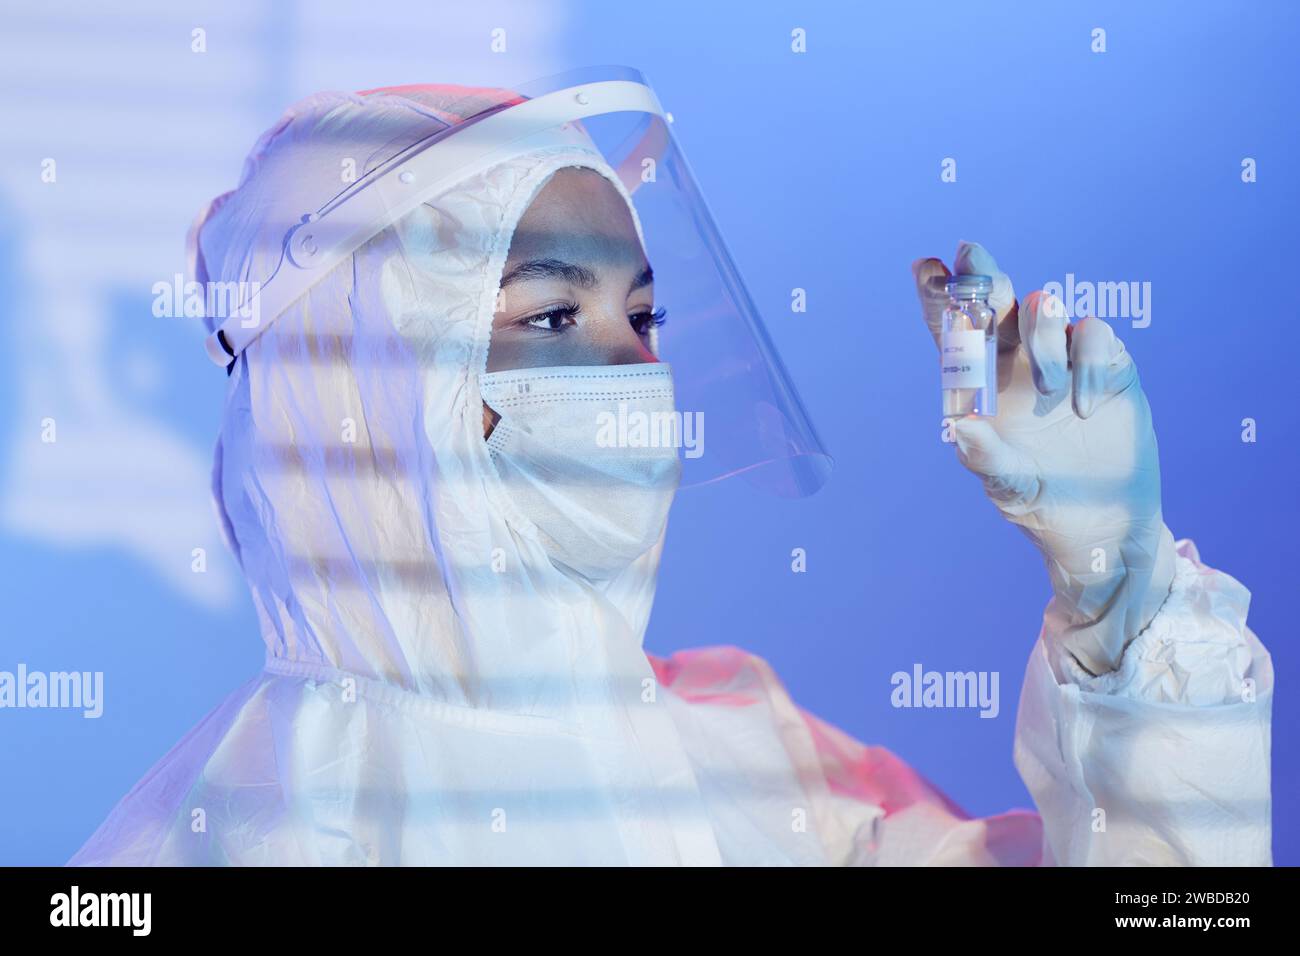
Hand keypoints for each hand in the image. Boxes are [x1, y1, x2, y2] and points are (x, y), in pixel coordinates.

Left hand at [913, 241, 1176, 677]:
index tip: (926, 267)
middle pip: (995, 303)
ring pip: (1044, 308)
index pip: (952, 328)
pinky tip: (1083, 405)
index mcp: (979, 382)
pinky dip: (1086, 360)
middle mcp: (1017, 362)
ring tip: (1047, 385)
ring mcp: (1063, 359)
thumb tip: (959, 426)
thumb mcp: (1007, 485)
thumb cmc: (1040, 503)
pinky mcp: (1107, 365)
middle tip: (979, 268)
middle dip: (985, 279)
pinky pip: (1094, 333)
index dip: (937, 295)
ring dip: (1041, 334)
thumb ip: (984, 456)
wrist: (1102, 523)